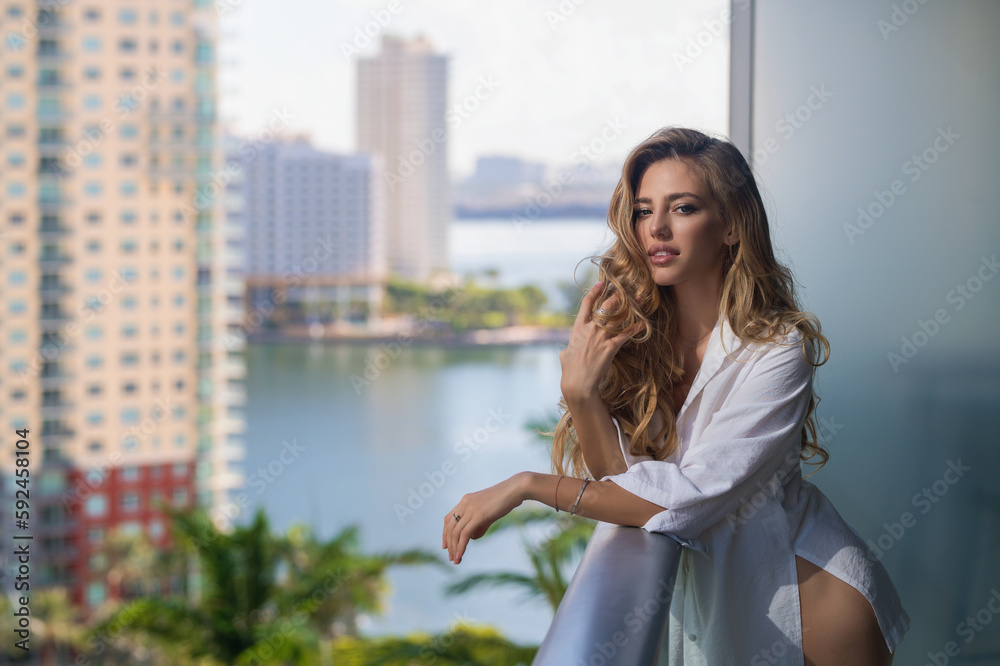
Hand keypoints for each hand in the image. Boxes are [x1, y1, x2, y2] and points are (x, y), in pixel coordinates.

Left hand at [443, 473, 526, 564]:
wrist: (515, 489)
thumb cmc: (505, 500)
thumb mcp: (488, 513)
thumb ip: (479, 524)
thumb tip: (472, 537)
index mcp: (465, 501)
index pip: (448, 519)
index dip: (445, 533)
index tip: (446, 546)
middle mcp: (464, 503)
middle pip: (449, 527)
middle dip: (449, 544)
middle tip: (452, 558)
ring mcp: (470, 508)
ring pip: (455, 532)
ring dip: (454, 548)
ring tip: (456, 560)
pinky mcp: (478, 515)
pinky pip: (465, 533)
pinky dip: (461, 546)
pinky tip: (460, 555)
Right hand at [559, 282, 642, 402]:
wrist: (578, 382)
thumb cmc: (569, 370)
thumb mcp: (565, 356)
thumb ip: (567, 350)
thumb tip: (565, 352)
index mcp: (578, 328)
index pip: (586, 304)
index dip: (594, 292)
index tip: (601, 284)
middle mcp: (591, 329)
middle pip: (606, 306)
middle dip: (616, 297)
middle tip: (624, 291)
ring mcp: (601, 337)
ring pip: (617, 317)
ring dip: (629, 308)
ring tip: (637, 300)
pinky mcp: (611, 347)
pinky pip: (625, 335)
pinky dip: (635, 329)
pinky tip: (642, 324)